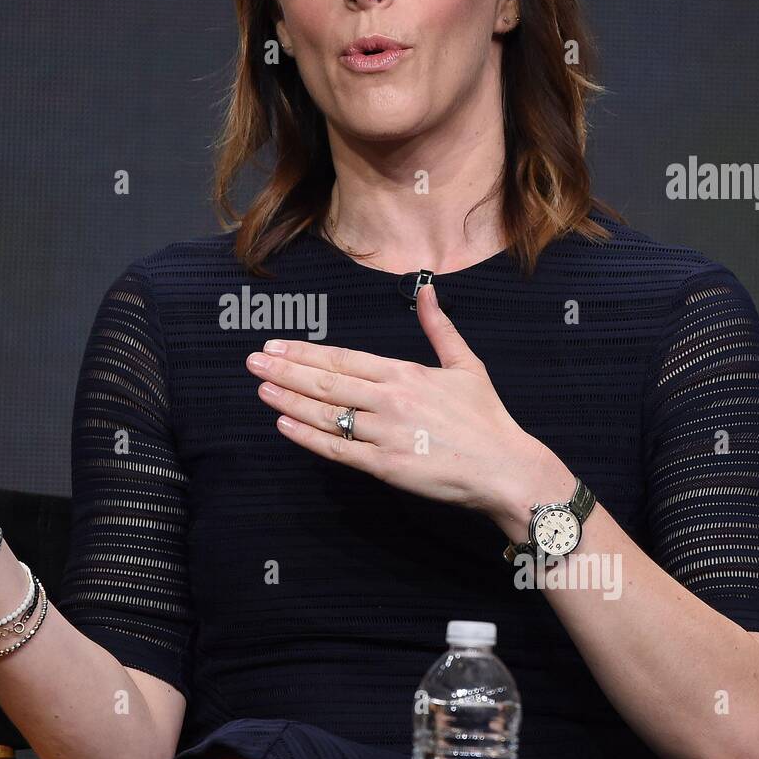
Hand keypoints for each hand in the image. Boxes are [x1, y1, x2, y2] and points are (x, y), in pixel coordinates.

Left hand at [244, 282, 556, 527]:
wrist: (506, 469)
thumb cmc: (486, 419)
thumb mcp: (466, 364)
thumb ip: (439, 328)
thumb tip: (427, 290)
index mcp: (405, 373)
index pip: (343, 359)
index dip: (305, 352)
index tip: (276, 345)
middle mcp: (390, 399)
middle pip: (326, 382)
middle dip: (286, 369)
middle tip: (252, 361)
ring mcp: (385, 434)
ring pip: (326, 414)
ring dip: (289, 399)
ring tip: (261, 387)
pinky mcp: (385, 467)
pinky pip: (338, 449)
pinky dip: (308, 436)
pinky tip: (284, 423)